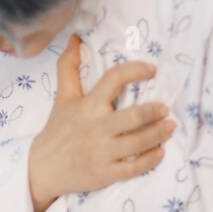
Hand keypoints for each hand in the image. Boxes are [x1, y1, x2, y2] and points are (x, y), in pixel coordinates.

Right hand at [28, 34, 175, 211]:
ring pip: (139, 142)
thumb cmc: (57, 129)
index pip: (114, 79)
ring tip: (170, 126)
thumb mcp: (62, 97)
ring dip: (159, 133)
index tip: (152, 69)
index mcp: (88, 105)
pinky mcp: (106, 173)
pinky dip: (151, 159)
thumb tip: (75, 38)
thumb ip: (69, 67)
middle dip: (155, 111)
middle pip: (134, 116)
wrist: (42, 169)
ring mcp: (102, 152)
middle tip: (166, 108)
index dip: (135, 70)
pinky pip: (135, 167)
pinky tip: (160, 151)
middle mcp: (96, 127)